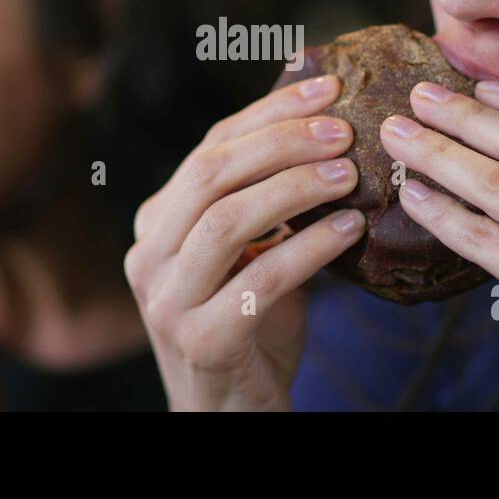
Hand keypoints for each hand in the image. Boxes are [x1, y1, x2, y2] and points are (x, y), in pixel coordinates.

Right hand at [126, 75, 366, 410]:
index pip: (210, 146)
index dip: (269, 113)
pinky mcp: (201, 339)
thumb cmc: (249, 322)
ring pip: (228, 220)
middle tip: (344, 131)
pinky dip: (310, 249)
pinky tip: (350, 231)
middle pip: (211, 173)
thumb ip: (267, 198)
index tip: (327, 88)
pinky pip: (260, 280)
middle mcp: (148, 253)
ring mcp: (167, 299)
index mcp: (157, 221)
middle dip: (282, 142)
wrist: (230, 410)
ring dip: (295, 189)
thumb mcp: (248, 251)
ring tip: (350, 175)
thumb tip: (331, 127)